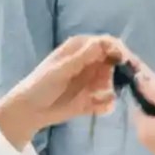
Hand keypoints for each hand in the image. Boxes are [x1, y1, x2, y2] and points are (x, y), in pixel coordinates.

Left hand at [0, 35, 127, 147]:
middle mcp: (90, 62)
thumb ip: (84, 57)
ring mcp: (92, 80)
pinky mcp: (92, 99)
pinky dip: (105, 105)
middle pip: (115, 62)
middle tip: (123, 83)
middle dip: (120, 73)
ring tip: (96, 97)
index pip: (107, 43)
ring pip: (113, 82)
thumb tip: (106, 42)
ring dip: (109, 90)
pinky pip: (107, 101)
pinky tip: (98, 109)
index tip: (126, 63)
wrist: (29, 112)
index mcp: (81, 48)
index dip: (119, 51)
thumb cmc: (41, 85)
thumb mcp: (61, 69)